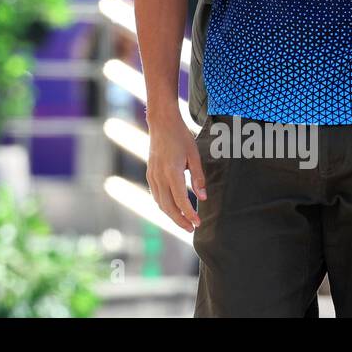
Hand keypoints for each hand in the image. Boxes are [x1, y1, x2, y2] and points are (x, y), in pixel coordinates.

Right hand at [146, 115, 205, 231]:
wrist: (162, 122)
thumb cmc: (180, 136)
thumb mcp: (194, 155)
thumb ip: (198, 177)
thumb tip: (202, 198)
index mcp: (172, 171)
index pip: (181, 199)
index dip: (189, 213)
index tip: (198, 223)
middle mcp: (159, 175)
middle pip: (168, 206)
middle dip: (180, 220)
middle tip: (191, 228)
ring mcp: (152, 175)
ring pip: (160, 202)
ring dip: (171, 215)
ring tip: (183, 222)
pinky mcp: (150, 173)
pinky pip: (156, 195)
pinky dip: (164, 205)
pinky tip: (173, 208)